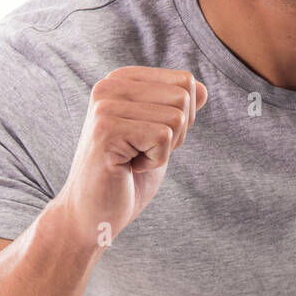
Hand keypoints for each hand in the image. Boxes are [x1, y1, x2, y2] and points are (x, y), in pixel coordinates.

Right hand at [56, 66, 207, 249]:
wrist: (92, 215)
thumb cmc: (125, 179)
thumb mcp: (158, 140)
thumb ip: (175, 111)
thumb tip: (203, 88)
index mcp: (122, 80)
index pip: (185, 82)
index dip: (182, 119)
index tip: (149, 139)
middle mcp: (110, 85)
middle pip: (183, 97)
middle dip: (176, 135)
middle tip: (141, 153)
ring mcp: (106, 105)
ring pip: (176, 117)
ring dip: (164, 150)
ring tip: (133, 160)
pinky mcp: (106, 128)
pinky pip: (162, 137)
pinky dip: (154, 161)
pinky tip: (128, 168)